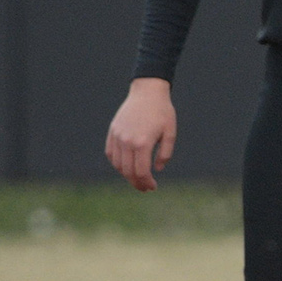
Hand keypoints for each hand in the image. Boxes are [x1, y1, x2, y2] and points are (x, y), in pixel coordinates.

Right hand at [104, 77, 176, 191]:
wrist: (147, 92)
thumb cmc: (162, 112)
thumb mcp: (170, 133)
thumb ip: (165, 154)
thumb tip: (157, 169)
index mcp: (143, 143)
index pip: (141, 172)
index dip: (146, 183)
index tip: (153, 187)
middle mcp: (127, 141)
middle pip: (128, 171)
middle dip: (137, 183)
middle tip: (146, 188)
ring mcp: (117, 136)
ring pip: (117, 164)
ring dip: (126, 175)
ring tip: (137, 178)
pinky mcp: (112, 131)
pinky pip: (111, 153)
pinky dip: (117, 163)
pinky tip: (126, 167)